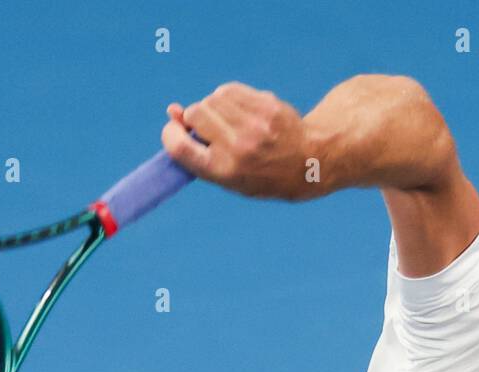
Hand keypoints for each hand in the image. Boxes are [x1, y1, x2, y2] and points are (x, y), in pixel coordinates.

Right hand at [161, 82, 311, 199]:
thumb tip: (172, 110)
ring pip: (212, 98)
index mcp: (223, 171)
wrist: (307, 164)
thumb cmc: (259, 173)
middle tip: (210, 128)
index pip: (179, 146)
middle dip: (195, 116)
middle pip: (195, 113)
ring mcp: (254, 126)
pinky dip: (228, 97)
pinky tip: (241, 111)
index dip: (170, 132)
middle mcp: (238, 148)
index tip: (175, 128)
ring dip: (214, 106)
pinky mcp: (266, 107)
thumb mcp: (227, 174)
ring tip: (230, 121)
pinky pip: (230, 90)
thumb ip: (197, 149)